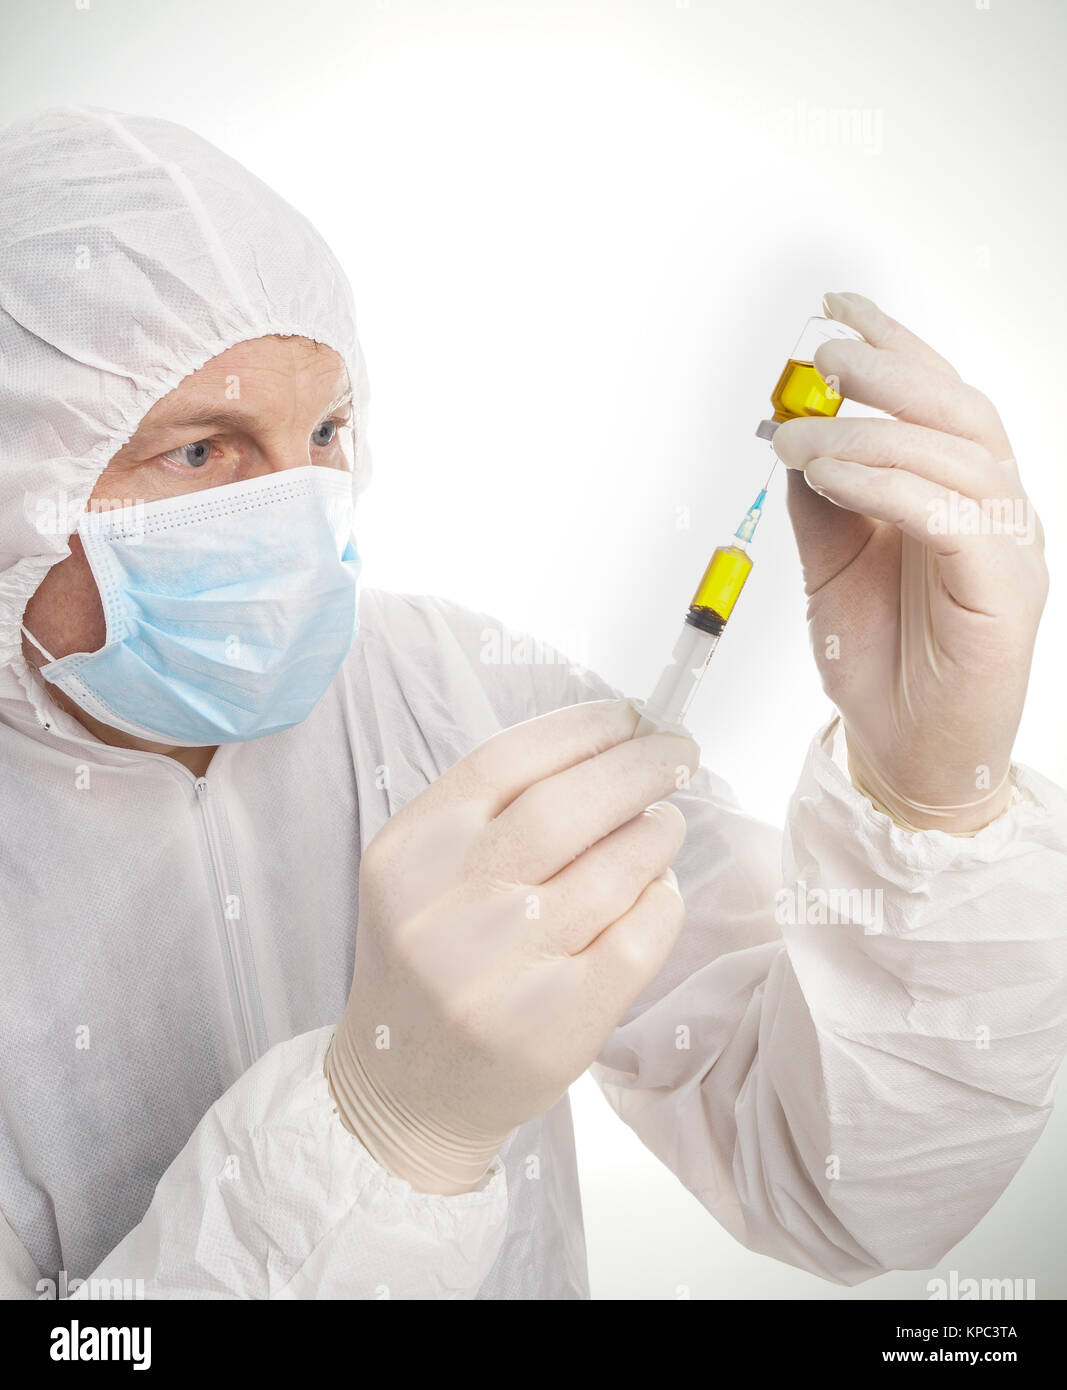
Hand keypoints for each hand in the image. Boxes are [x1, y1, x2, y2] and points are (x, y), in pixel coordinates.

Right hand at [324, 699, 697, 1193]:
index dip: (584, 726)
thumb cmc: (432, 962)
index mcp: (409, 852)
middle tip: (679, 752)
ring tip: (662, 826)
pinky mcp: (552, 1024)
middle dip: (641, 765)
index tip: (633, 714)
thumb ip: (495, 812)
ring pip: (613, 869)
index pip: (508, 759)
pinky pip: (638, 935)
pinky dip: (662, 900)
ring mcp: (498, 971)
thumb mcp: (427, 874)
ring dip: (656, 832)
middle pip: (567, 806)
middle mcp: (445, 908)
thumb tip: (612, 745)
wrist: (404, 1092)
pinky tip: (656, 891)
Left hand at [773, 291, 1047, 832]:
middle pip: (957, 408)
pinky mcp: (1003, 587)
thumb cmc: (880, 662)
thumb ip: (822, 503)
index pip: (935, 397)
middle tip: (821, 356)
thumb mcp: (830, 568)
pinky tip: (831, 476)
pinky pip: (951, 512)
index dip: (893, 343)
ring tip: (801, 434)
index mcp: (956, 491)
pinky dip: (887, 484)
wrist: (904, 751)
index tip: (836, 306)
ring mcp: (1006, 544)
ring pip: (954, 452)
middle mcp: (991, 506)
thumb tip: (793, 432)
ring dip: (868, 431)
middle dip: (886, 369)